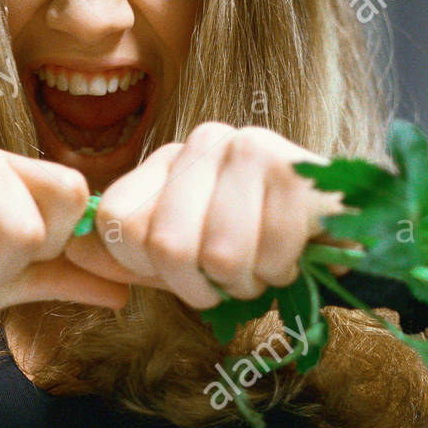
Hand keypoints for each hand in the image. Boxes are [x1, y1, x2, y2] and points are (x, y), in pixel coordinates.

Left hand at [61, 123, 358, 309]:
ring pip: (218, 256)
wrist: (354, 227)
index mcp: (170, 159)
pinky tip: (293, 254)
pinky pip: (267, 256)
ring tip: (265, 265)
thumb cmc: (262, 243)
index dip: (146, 269)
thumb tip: (73, 248)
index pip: (118, 221)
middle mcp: (205, 140)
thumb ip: (132, 250)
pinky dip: (281, 274)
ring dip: (247, 283)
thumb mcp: (190, 249)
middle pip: (166, 245)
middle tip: (232, 279)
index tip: (185, 274)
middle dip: (201, 286)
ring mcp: (250, 148)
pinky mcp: (294, 169)